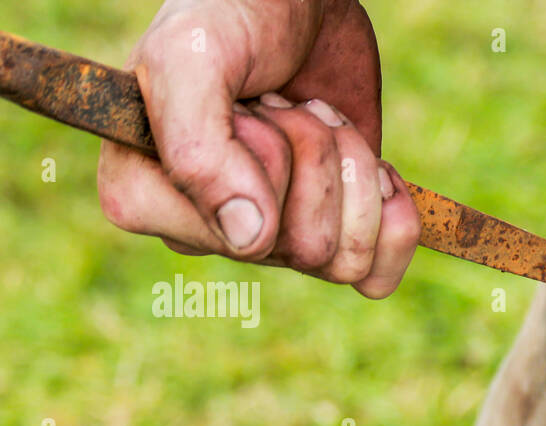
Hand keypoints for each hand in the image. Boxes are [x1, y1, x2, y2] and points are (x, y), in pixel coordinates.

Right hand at [97, 0, 419, 297]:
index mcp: (148, 200)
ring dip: (353, 170)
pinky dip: (395, 222)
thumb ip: (198, 150)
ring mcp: (276, 241)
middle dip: (315, 156)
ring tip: (319, 119)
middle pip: (306, 248)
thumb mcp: (195, 58)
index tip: (243, 106)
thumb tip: (247, 240)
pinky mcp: (334, 235)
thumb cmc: (229, 16)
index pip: (246, 238)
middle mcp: (212, 234)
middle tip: (286, 104)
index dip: (266, 160)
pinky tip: (378, 172)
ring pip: (347, 258)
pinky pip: (377, 277)